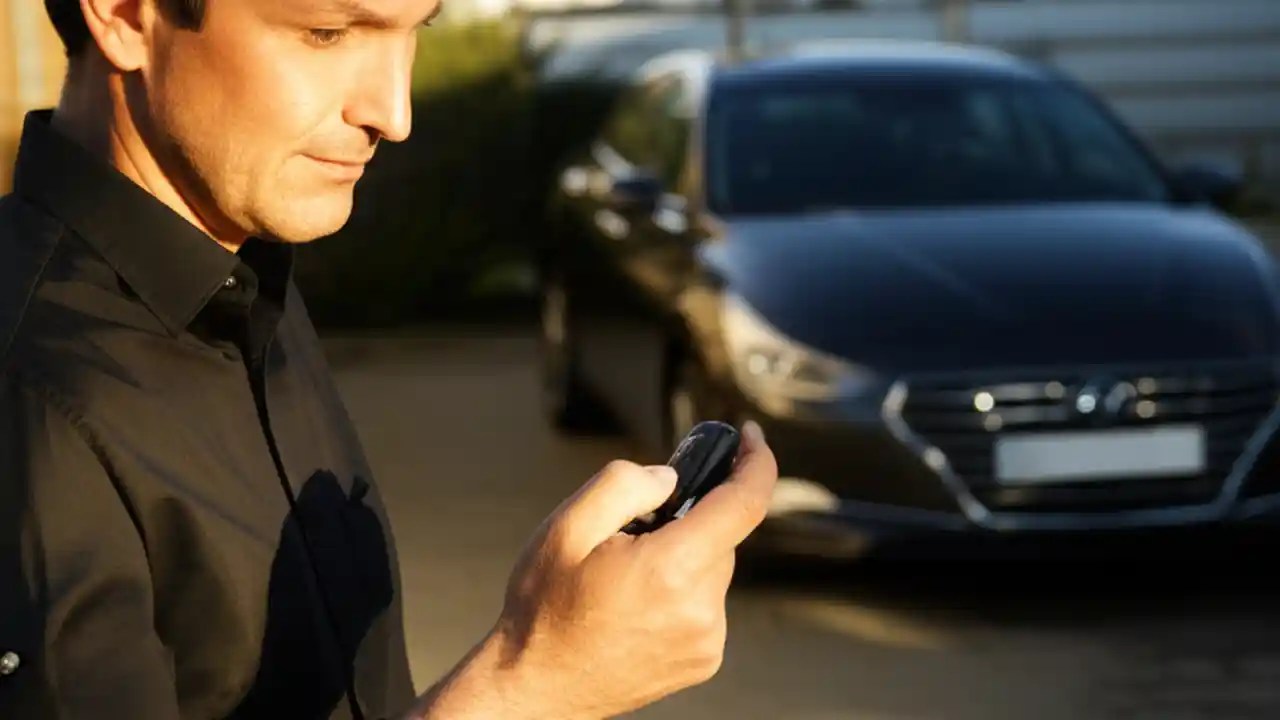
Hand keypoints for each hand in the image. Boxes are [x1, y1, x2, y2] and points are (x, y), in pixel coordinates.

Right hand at [411, 421, 776, 719]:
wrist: (536, 685)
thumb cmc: (544, 607)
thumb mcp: (565, 527)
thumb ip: (623, 484)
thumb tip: (671, 478)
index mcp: (671, 569)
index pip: (745, 503)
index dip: (755, 461)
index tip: (749, 436)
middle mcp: (701, 609)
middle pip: (720, 535)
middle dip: (687, 519)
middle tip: (631, 533)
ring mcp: (707, 640)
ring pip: (713, 568)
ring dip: (683, 555)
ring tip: (623, 578)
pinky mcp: (704, 659)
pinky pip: (706, 601)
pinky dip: (682, 589)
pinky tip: (637, 604)